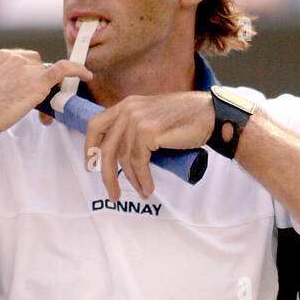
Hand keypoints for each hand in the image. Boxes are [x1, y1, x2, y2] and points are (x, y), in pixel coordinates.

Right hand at [0, 49, 91, 145]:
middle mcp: (16, 58)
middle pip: (39, 66)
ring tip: (44, 113)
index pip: (26, 61)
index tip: (30, 90)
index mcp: (1, 57)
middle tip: (37, 105)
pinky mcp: (38, 82)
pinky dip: (77, 70)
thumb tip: (0, 90)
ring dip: (49, 92)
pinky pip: (64, 69)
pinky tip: (86, 75)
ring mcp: (28, 69)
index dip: (31, 77)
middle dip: (40, 83)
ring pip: (49, 76)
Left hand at [81, 91, 213, 198]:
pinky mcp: (148, 132)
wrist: (209, 114)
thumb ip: (134, 129)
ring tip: (142, 192)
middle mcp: (128, 110)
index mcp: (126, 105)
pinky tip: (148, 188)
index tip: (90, 167)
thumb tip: (122, 155)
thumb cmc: (185, 119)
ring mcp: (137, 119)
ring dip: (133, 181)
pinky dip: (143, 179)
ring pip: (124, 159)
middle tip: (113, 193)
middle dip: (107, 175)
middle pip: (106, 148)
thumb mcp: (152, 118)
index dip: (90, 148)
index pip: (95, 125)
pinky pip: (138, 163)